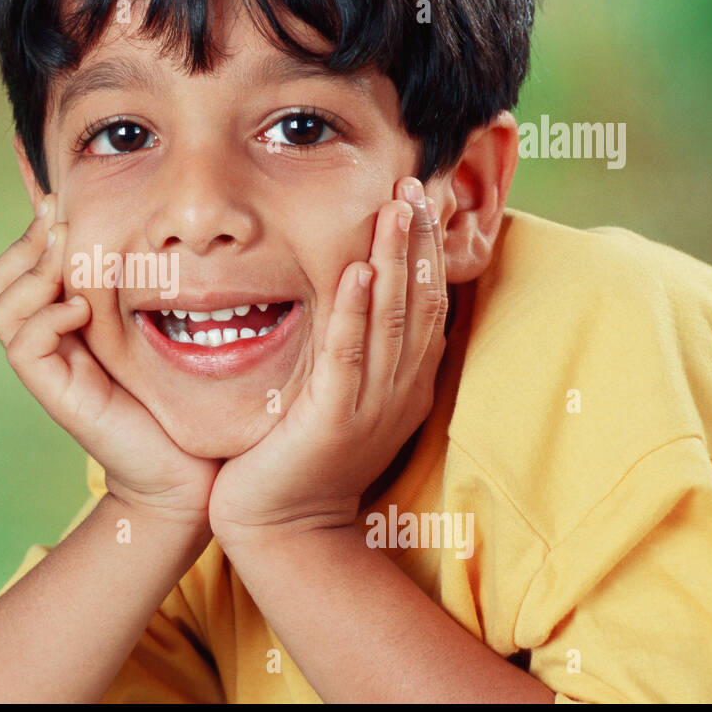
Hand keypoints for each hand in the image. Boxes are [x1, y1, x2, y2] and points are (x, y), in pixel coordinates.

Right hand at [0, 194, 218, 528]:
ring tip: (71, 255)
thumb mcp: (158, 328)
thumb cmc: (180, 398)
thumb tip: (148, 227)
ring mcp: (47, 370)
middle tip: (63, 222)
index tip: (65, 203)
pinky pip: (23, 343)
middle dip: (25, 244)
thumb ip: (139, 287)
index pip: (15, 268)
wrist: (189, 471)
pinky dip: (46, 315)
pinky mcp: (57, 394)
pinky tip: (83, 309)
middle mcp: (46, 344)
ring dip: (33, 272)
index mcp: (62, 324)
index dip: (31, 233)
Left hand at [207, 178, 447, 543]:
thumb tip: (354, 296)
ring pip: (392, 319)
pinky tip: (358, 269)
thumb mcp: (339, 398)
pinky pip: (348, 355)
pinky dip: (354, 310)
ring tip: (396, 206)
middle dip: (419, 240)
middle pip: (420, 302)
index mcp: (403, 384)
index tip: (420, 198)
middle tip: (414, 183)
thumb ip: (352, 353)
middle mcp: (398, 391)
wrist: (282, 528)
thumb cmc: (300, 459)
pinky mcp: (333, 419)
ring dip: (395, 259)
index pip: (428, 304)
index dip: (428, 250)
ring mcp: (370, 406)